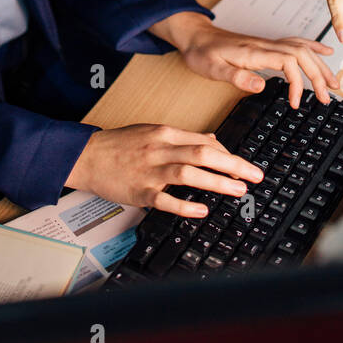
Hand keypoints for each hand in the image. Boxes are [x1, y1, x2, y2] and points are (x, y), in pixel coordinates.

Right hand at [67, 123, 264, 217]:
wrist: (87, 156)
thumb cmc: (120, 145)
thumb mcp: (152, 132)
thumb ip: (183, 137)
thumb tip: (212, 141)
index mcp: (164, 133)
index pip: (205, 141)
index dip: (229, 154)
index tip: (246, 166)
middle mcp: (160, 149)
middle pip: (203, 153)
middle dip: (234, 165)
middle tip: (255, 176)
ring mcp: (150, 171)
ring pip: (189, 174)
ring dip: (217, 182)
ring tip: (238, 190)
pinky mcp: (140, 191)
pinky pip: (166, 200)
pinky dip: (186, 206)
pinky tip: (202, 211)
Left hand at [176, 14, 338, 106]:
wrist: (196, 36)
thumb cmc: (202, 53)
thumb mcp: (211, 69)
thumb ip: (236, 77)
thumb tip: (261, 85)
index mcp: (254, 52)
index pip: (288, 62)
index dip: (298, 82)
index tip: (295, 103)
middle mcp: (265, 45)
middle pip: (302, 55)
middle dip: (318, 76)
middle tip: (327, 98)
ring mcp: (268, 43)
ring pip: (302, 49)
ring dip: (320, 65)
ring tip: (334, 84)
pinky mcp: (267, 45)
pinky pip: (296, 43)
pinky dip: (313, 48)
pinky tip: (325, 53)